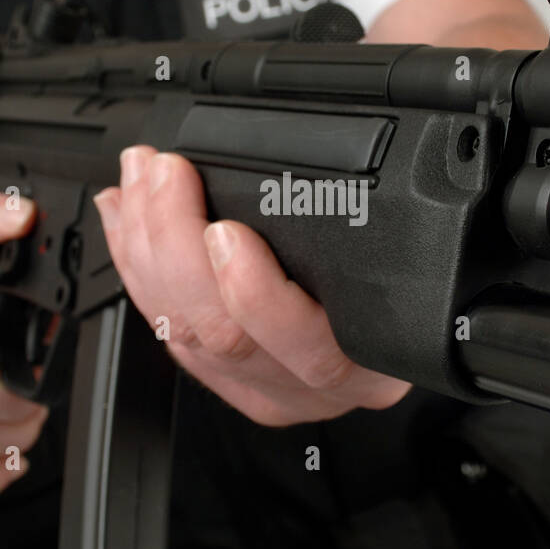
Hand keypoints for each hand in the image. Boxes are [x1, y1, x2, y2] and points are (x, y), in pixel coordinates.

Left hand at [93, 146, 410, 426]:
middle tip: (165, 175)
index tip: (225, 231)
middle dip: (176, 243)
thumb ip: (358, 222)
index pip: (311, 347)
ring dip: (146, 248)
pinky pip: (168, 332)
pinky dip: (139, 270)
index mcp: (371, 365)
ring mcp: (265, 388)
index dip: (255, 295)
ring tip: (139, 182)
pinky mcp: (226, 381)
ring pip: (186, 335)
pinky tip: (128, 224)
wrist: (421, 323)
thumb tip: (293, 160)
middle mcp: (314, 386)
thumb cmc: (411, 281)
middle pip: (226, 336)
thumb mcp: (407, 248)